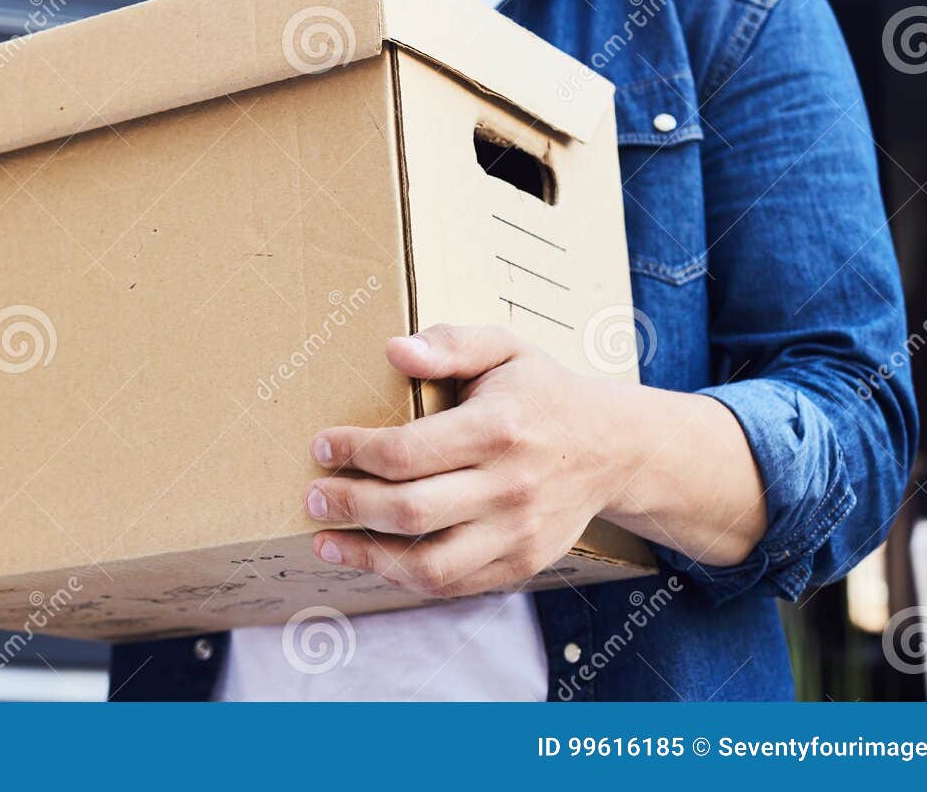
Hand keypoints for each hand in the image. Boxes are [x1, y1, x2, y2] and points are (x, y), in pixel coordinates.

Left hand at [304, 325, 622, 599]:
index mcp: (498, 429)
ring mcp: (518, 533)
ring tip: (326, 542)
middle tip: (313, 496)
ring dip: (368, 557)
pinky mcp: (521, 563)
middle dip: (349, 506)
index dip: (354, 452)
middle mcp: (510, 487)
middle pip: (411, 512)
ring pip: (430, 565)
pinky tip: (373, 558)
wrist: (613, 448)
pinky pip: (453, 584)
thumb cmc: (542, 392)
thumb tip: (394, 349)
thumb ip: (449, 343)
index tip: (321, 445)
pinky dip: (405, 577)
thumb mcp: (504, 347)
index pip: (408, 452)